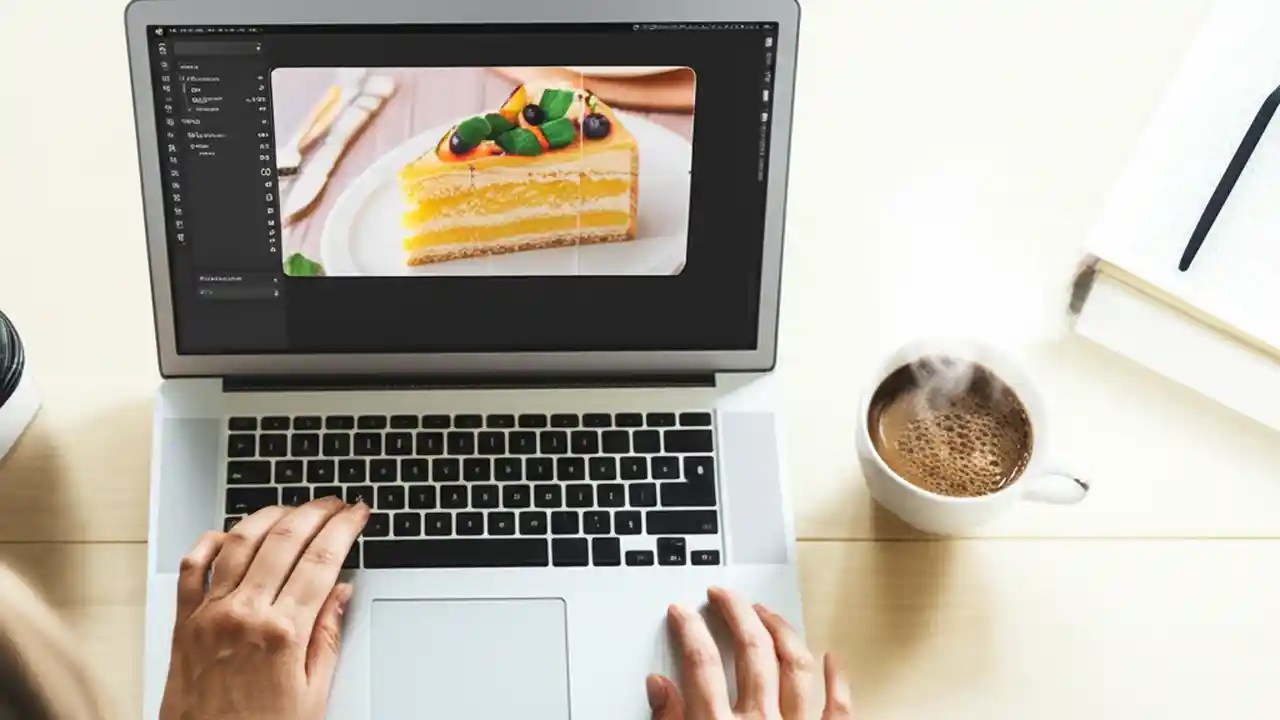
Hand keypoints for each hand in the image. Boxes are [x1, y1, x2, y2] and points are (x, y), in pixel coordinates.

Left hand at [159, 498, 369, 719]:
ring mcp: (210, 615)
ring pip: (241, 542)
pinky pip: (192, 568)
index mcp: (284, 633)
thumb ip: (327, 637)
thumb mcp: (312, 694)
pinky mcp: (183, 623)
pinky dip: (209, 542)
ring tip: (293, 509)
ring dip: (271, 516)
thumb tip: (340, 593)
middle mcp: (245, 615)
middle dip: (316, 512)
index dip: (344, 527)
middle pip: (286, 540)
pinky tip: (229, 534)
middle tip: (333, 504)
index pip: (322, 560)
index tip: (356, 514)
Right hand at [648, 587, 852, 719]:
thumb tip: (659, 687)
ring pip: (794, 666)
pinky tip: (831, 658)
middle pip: (751, 650)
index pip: (701, 665)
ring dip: (780, 632)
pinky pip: (838, 707)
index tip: (682, 611)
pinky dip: (837, 680)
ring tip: (765, 613)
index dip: (689, 631)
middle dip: (736, 613)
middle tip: (724, 594)